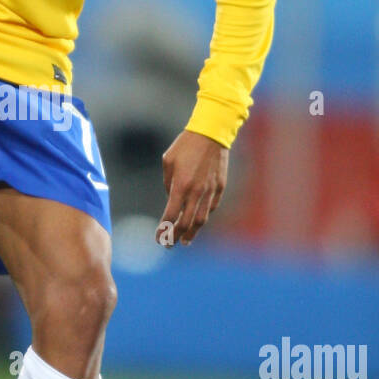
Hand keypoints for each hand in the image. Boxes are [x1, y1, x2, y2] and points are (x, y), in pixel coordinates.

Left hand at [156, 129, 228, 247]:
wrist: (212, 134)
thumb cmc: (186, 145)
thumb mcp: (168, 162)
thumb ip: (168, 184)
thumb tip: (172, 199)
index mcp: (180, 186)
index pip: (170, 216)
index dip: (163, 230)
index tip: (158, 238)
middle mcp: (196, 192)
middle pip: (186, 224)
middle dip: (176, 237)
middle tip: (169, 244)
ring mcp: (210, 191)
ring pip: (201, 220)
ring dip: (192, 233)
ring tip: (185, 241)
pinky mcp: (220, 187)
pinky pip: (211, 207)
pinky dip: (203, 217)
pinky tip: (198, 221)